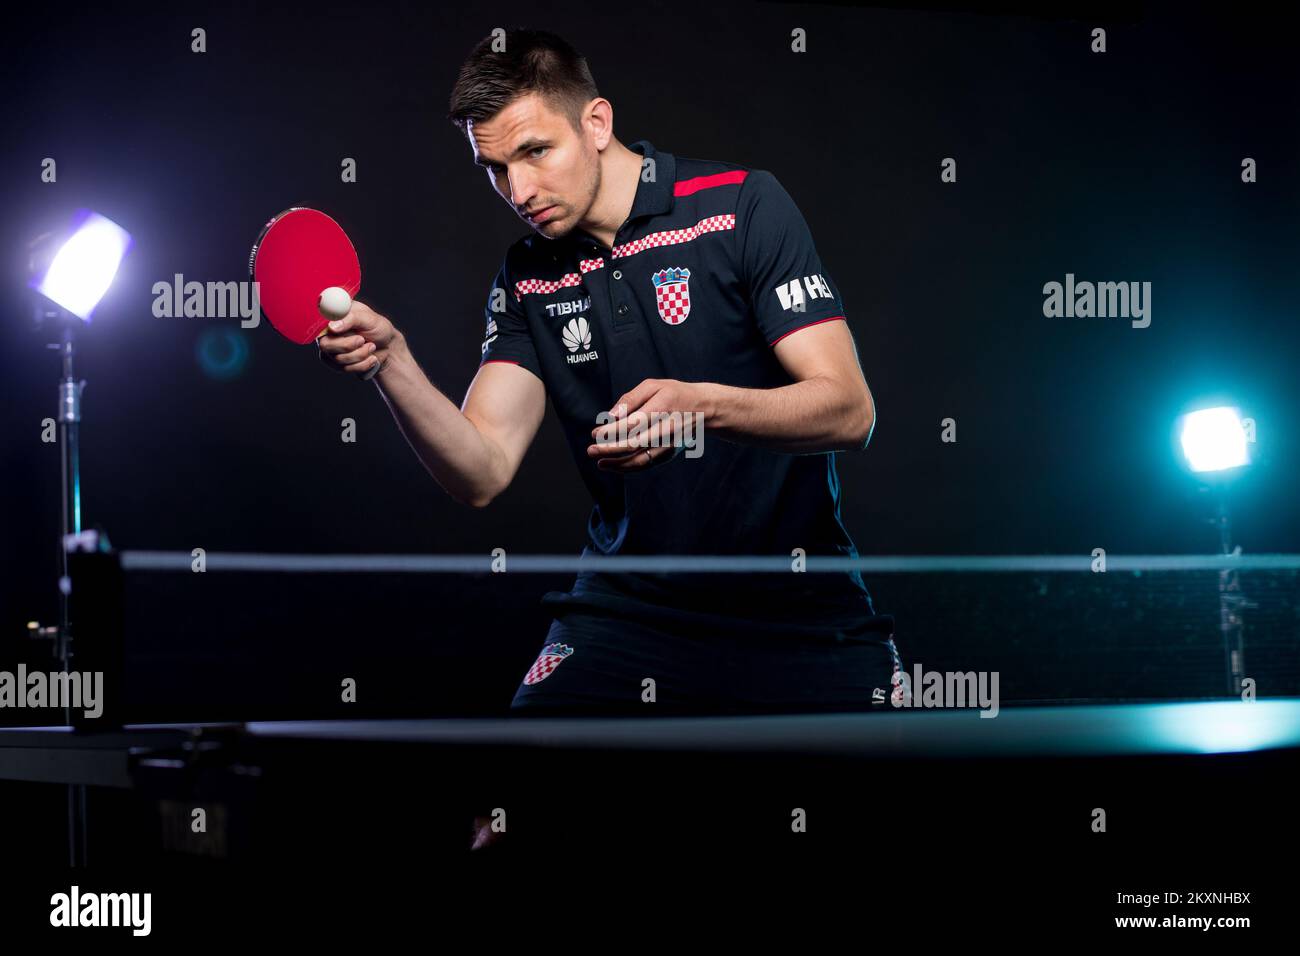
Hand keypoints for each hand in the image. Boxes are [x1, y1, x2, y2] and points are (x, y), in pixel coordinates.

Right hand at [316, 300, 403, 376]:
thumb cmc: (378, 328)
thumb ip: (351, 318)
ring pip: (337, 359)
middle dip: (347, 346)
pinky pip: (345, 369)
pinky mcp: (338, 363)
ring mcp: (332, 350)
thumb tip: (332, 327)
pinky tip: (371, 358)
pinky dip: (362, 365)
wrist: (388, 347)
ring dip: (360, 354)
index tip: (337, 330)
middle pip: (325, 345)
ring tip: (372, 346)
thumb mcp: (369, 318)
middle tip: (362, 340)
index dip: (327, 329)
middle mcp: (328, 333)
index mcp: (333, 316)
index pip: (317, 323)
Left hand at [587, 378, 712, 472]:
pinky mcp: (669, 454)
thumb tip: (611, 415)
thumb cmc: (674, 393)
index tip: (595, 433)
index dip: (611, 432)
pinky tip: (614, 465)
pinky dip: (629, 468)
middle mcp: (666, 429)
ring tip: (600, 463)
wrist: (703, 409)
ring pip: (641, 460)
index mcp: (661, 409)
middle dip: (610, 450)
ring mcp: (669, 444)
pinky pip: (647, 464)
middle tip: (591, 450)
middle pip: (634, 445)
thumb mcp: (654, 386)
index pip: (632, 424)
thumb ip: (631, 398)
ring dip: (618, 464)